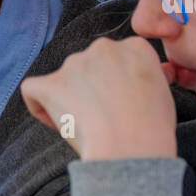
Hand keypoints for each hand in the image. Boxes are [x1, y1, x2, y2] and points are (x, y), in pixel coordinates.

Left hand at [19, 36, 177, 160]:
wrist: (131, 149)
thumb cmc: (151, 129)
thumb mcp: (163, 93)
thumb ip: (145, 77)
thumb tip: (142, 78)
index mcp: (134, 47)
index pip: (117, 61)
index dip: (115, 85)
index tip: (120, 106)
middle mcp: (103, 47)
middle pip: (87, 68)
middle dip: (89, 91)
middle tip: (101, 119)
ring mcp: (74, 64)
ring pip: (62, 80)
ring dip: (67, 100)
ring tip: (85, 128)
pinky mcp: (50, 83)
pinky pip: (32, 89)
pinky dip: (38, 106)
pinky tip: (55, 123)